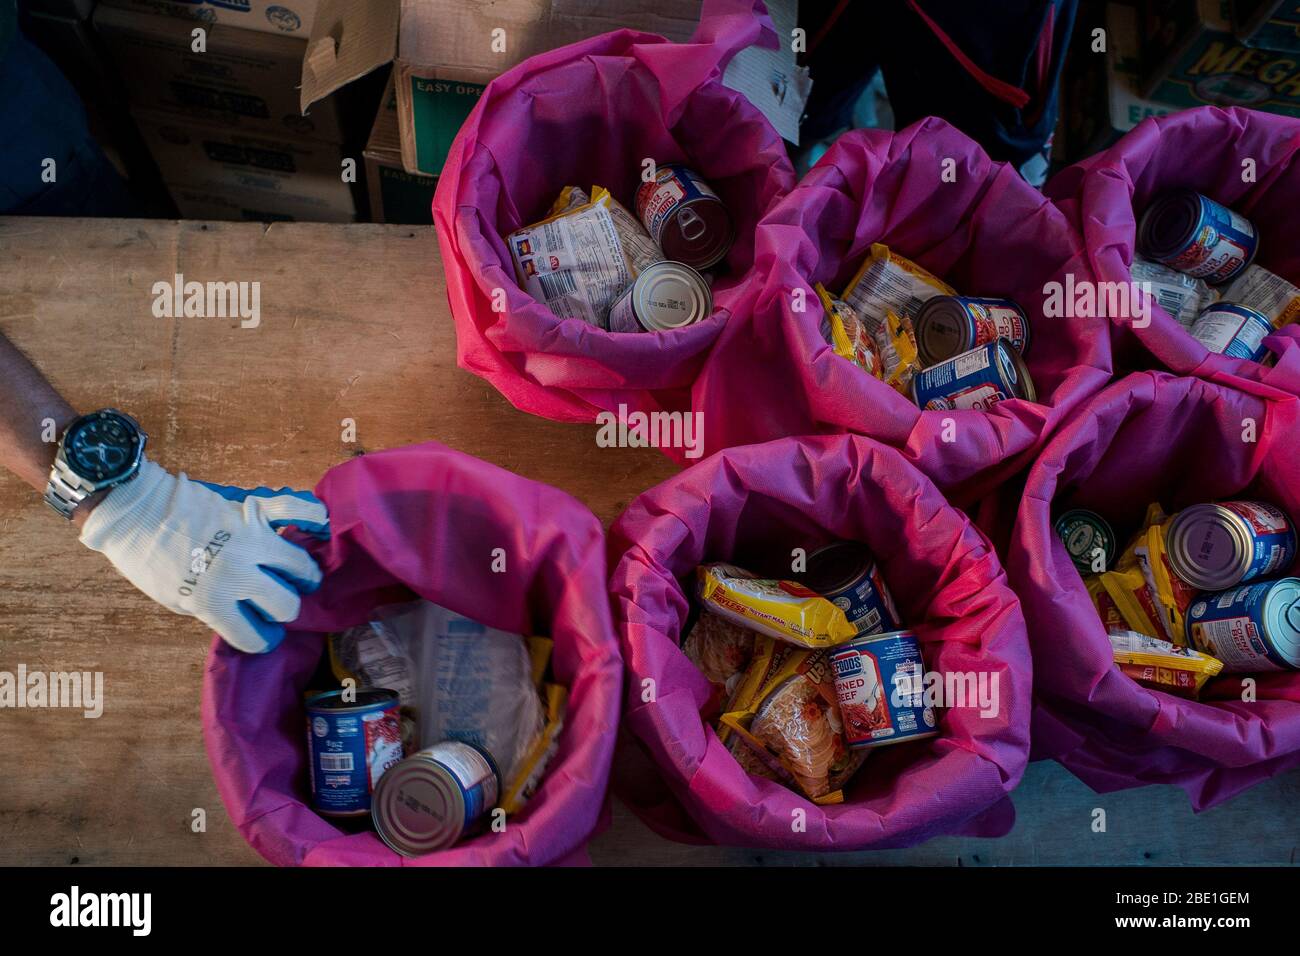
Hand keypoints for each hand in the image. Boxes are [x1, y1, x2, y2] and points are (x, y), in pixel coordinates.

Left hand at [79, 459, 328, 652]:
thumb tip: (246, 614)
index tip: (263, 635)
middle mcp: (239, 573)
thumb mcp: (174, 599)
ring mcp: (251, 539)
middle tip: (277, 603)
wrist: (134, 511)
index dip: (261, 639)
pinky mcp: (254, 509)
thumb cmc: (149, 560)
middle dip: (283, 609)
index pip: (254, 636)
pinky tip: (320, 527)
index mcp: (213, 602)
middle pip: (285, 603)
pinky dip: (313, 516)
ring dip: (303, 575)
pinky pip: (296, 509)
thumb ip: (213, 610)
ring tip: (300, 574)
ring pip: (300, 564)